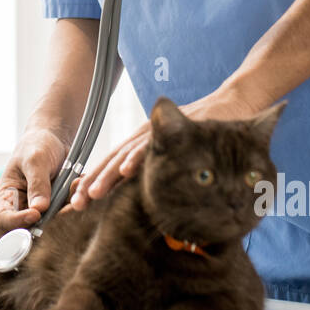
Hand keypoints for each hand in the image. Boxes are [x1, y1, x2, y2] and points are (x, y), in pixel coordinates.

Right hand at [0, 127, 69, 230]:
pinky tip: (79, 180)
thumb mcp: (34, 160)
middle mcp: (24, 206)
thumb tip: (39, 209)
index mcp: (7, 197)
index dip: (17, 222)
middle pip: (31, 225)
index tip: (35, 214)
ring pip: (54, 219)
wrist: (54, 139)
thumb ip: (37, 183)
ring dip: (67, 206)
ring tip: (75, 183)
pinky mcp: (59, 205)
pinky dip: (76, 198)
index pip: (5, 219)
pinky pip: (68, 208)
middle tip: (64, 204)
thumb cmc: (36, 145)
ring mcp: (43, 207)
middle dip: (50, 217)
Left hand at [67, 81, 271, 211]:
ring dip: (109, 175)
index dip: (94, 183)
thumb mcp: (180, 157)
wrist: (233, 104)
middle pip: (113, 163)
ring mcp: (159, 132)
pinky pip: (154, 145)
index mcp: (143, 145)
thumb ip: (164, 172)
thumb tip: (152, 200)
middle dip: (93, 184)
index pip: (113, 166)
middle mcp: (146, 137)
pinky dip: (139, 157)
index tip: (77, 205)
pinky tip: (125, 170)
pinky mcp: (175, 129)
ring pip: (127, 156)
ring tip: (92, 193)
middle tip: (76, 205)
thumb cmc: (207, 135)